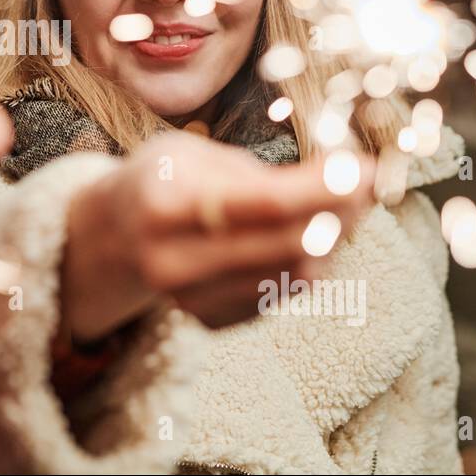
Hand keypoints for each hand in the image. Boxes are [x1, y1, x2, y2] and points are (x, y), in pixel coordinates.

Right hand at [62, 130, 374, 341]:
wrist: (108, 239)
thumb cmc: (158, 181)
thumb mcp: (188, 153)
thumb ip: (252, 172)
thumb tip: (335, 181)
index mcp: (164, 205)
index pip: (268, 204)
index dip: (327, 188)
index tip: (367, 168)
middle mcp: (174, 262)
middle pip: (289, 246)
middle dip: (340, 212)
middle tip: (366, 184)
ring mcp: (190, 300)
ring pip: (294, 276)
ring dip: (331, 239)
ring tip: (341, 206)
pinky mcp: (209, 321)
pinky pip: (281, 296)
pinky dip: (307, 263)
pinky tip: (307, 235)